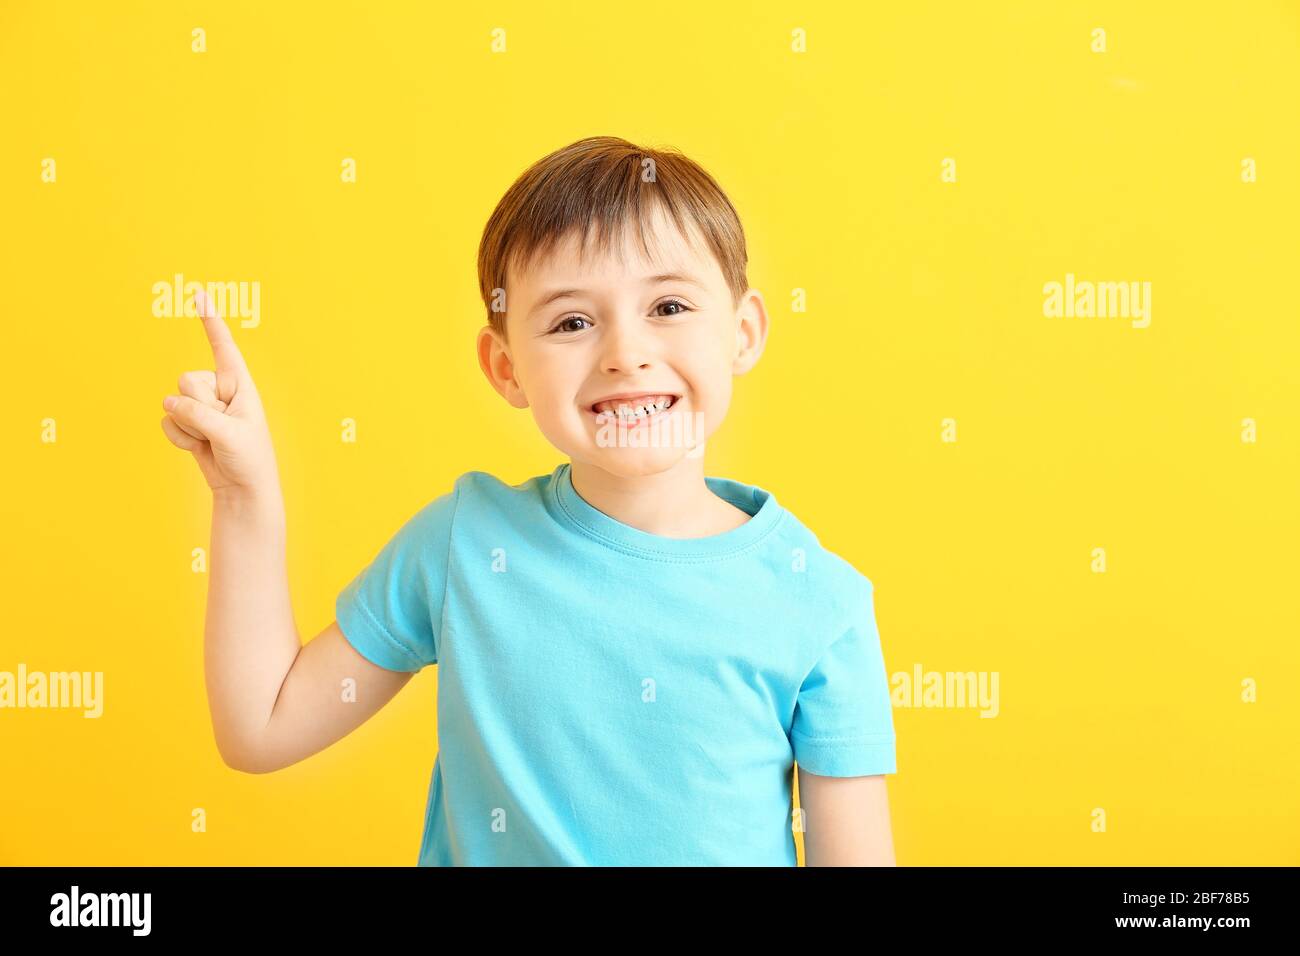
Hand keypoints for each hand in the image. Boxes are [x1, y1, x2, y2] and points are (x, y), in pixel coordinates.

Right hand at [160, 287, 279, 494]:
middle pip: (186, 380)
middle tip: (221, 430)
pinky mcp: (188, 422)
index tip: (200, 294)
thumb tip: (168, 402)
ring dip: (190, 427)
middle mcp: (219, 390)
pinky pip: (168, 421)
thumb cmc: (248, 458)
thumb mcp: (229, 433)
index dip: (211, 321)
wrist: (242, 489)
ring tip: (213, 441)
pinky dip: (180, 438)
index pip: (223, 347)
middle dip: (198, 407)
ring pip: (174, 402)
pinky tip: (199, 448)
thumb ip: (198, 413)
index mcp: (240, 384)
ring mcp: (201, 406)